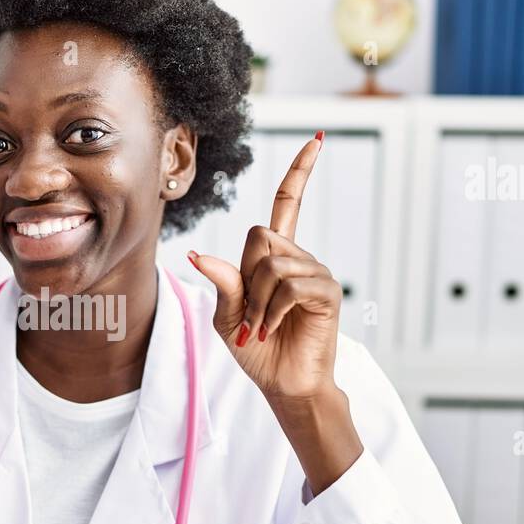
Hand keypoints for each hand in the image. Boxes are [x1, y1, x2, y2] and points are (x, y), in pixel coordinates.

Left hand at [187, 133, 341, 403]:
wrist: (283, 383)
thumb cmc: (257, 350)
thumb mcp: (227, 315)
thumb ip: (222, 283)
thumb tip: (198, 253)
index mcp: (276, 257)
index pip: (288, 204)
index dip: (300, 173)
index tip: (317, 140)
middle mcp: (299, 258)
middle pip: (260, 236)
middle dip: (245, 277)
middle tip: (249, 314)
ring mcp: (315, 273)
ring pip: (271, 264)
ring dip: (256, 303)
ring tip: (260, 328)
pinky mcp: (326, 292)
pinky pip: (288, 285)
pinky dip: (271, 310)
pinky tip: (273, 328)